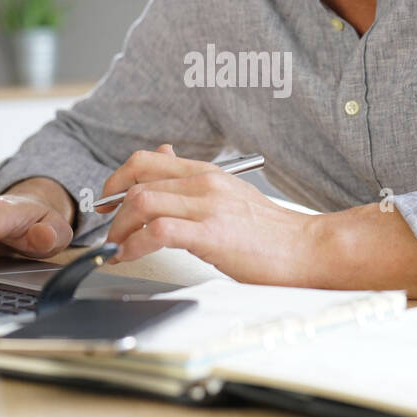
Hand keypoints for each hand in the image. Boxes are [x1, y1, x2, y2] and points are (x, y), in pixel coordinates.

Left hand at [101, 145, 323, 285]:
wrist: (309, 249)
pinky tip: (130, 257)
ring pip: (141, 202)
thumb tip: (165, 159)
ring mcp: (208, 207)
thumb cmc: (273, 233)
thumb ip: (196, 183)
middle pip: (137, 180)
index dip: (115, 180)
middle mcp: (205, 183)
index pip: (145, 161)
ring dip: (118, 228)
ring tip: (117, 248)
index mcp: (208, 173)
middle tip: (108, 231)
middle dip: (111, 208)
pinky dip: (133, 245)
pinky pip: (156, 231)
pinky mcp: (211, 235)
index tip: (107, 201)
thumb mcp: (231, 196)